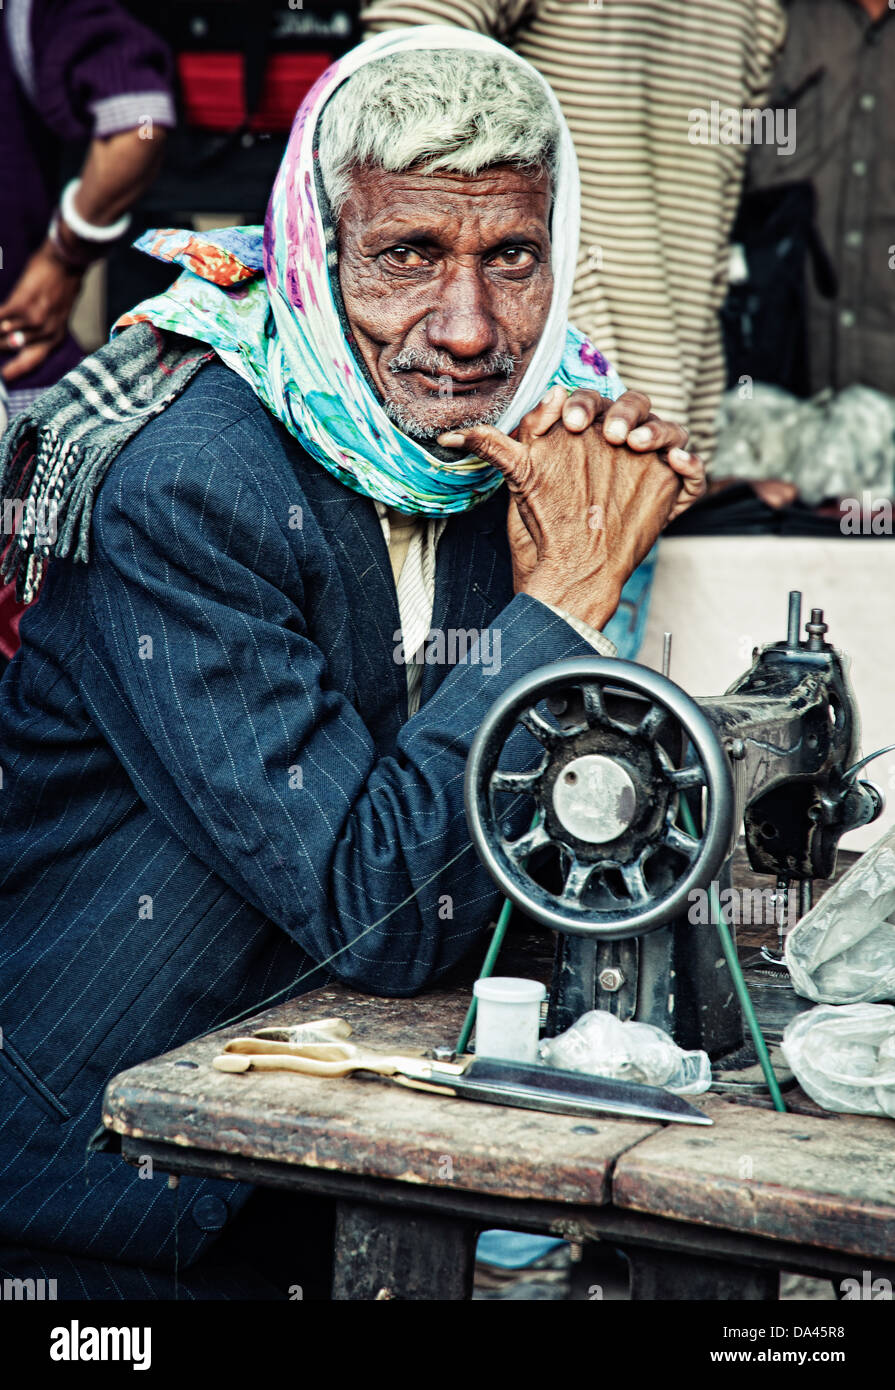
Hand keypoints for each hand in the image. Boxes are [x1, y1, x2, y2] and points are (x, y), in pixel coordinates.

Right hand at [0, 241, 83, 382]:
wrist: (67, 262)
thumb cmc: (61, 284)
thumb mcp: (57, 313)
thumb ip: (42, 329)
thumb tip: (18, 340)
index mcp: (55, 338)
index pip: (31, 362)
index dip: (15, 370)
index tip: (5, 376)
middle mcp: (44, 334)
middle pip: (11, 348)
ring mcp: (32, 321)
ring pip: (1, 334)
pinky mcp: (21, 306)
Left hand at [446, 385, 704, 592]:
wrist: (567, 573)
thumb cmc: (543, 524)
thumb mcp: (518, 482)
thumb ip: (495, 447)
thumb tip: (452, 433)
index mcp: (587, 431)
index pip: (593, 400)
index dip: (584, 403)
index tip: (570, 420)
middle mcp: (620, 442)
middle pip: (634, 406)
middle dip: (625, 412)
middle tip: (610, 433)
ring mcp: (647, 465)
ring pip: (667, 429)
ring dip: (658, 430)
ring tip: (639, 443)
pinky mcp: (670, 492)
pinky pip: (692, 472)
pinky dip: (691, 462)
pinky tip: (678, 463)